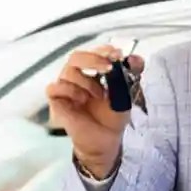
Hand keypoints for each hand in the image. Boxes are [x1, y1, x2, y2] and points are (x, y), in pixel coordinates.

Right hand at [45, 44, 144, 173]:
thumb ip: (131, 74)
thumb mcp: (127, 93)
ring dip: (87, 82)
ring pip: (68, 71)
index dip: (104, 50)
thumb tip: (136, 58)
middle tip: (109, 67)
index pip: (94, 52)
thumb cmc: (113, 116)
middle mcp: (77, 76)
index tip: (117, 54)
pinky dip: (69, 90)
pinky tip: (81, 100)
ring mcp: (65, 88)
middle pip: (76, 56)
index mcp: (92, 71)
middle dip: (94, 59)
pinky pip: (54, 87)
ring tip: (99, 96)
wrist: (106, 140)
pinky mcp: (56, 101)